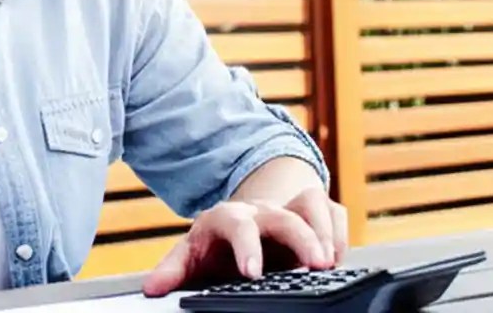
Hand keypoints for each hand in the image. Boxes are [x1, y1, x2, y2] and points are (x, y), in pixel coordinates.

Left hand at [142, 185, 348, 296]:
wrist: (240, 223)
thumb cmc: (216, 246)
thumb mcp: (191, 257)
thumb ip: (173, 271)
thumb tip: (152, 289)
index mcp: (228, 218)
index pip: (237, 224)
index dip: (247, 246)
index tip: (253, 273)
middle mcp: (261, 210)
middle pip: (283, 214)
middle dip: (301, 238)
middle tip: (315, 266)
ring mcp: (288, 209)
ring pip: (313, 203)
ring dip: (325, 231)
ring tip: (330, 262)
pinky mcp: (313, 214)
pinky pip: (333, 211)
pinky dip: (339, 233)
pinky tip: (339, 258)